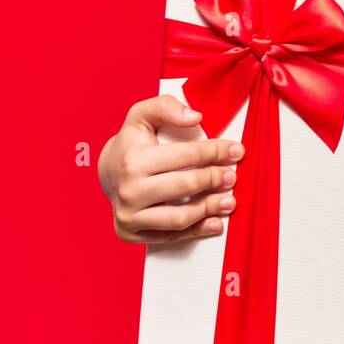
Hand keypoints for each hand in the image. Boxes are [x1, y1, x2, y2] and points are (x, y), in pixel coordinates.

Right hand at [98, 94, 245, 243]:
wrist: (107, 173)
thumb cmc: (131, 144)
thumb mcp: (142, 115)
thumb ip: (166, 106)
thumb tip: (195, 117)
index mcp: (134, 159)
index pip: (187, 155)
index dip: (217, 152)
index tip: (237, 151)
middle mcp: (129, 189)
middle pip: (187, 185)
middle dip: (216, 179)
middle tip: (232, 176)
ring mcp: (128, 215)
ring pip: (180, 217)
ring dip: (211, 208)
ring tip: (229, 200)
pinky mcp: (131, 233)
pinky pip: (170, 236)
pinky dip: (197, 231)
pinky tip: (215, 222)